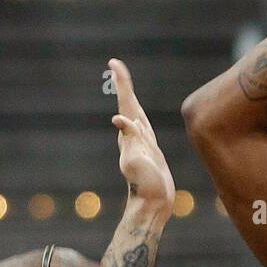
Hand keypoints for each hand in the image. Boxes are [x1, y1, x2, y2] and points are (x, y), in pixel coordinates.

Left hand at [109, 58, 174, 215]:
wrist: (153, 204)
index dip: (122, 82)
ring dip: (128, 98)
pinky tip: (129, 120)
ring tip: (123, 84)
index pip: (125, 102)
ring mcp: (141, 144)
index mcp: (131, 132)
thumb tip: (119, 119)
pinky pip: (140, 132)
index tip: (113, 63)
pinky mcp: (147, 153)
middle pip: (128, 103)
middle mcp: (134, 136)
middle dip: (123, 84)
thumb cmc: (145, 185)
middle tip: (115, 65)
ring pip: (134, 114)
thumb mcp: (135, 160)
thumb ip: (130, 138)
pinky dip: (135, 121)